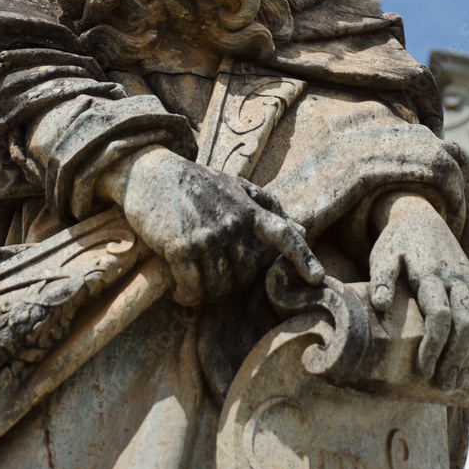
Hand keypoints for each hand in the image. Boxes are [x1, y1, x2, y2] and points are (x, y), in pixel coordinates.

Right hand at [97, 145, 323, 304]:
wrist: (150, 174)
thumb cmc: (195, 183)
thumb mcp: (234, 186)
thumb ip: (267, 207)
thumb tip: (303, 229)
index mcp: (248, 208)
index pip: (284, 233)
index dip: (303, 256)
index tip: (318, 278)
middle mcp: (231, 223)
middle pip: (244, 276)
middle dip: (231, 283)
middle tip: (213, 276)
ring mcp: (206, 236)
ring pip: (219, 287)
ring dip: (207, 293)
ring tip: (195, 283)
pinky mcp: (180, 247)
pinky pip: (192, 288)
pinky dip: (187, 295)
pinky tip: (181, 290)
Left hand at [368, 192, 468, 388]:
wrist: (420, 217)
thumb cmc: (395, 243)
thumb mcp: (382, 256)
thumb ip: (381, 280)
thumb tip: (381, 307)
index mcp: (429, 273)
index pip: (439, 315)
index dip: (434, 345)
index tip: (424, 369)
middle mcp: (454, 278)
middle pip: (466, 324)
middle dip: (456, 358)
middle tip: (443, 383)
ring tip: (459, 378)